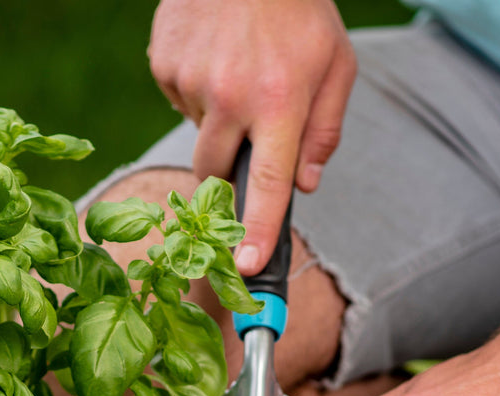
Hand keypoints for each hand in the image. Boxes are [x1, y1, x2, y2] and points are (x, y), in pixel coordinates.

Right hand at [148, 0, 355, 274]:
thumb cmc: (299, 6)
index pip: (265, 185)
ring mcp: (189, 80)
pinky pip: (179, 98)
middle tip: (246, 137)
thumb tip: (305, 185)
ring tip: (238, 67)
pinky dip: (197, 87)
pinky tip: (215, 52)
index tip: (246, 267)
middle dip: (227, 171)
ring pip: (198, 130)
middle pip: (214, 171)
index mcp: (279, 101)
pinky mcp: (163, 64)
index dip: (256, 231)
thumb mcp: (336, 63)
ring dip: (217, 117)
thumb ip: (324, 130)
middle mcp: (230, 96)